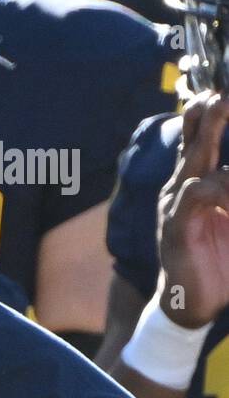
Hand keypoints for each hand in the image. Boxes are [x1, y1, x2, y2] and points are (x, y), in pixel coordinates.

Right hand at [157, 92, 228, 327]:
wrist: (191, 306)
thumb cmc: (218, 264)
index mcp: (192, 186)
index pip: (199, 143)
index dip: (207, 117)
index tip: (220, 93)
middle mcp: (179, 190)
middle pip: (192, 143)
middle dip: (207, 114)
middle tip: (220, 92)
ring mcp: (173, 207)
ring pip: (194, 162)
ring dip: (212, 135)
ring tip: (222, 107)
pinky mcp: (175, 227)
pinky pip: (198, 194)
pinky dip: (223, 188)